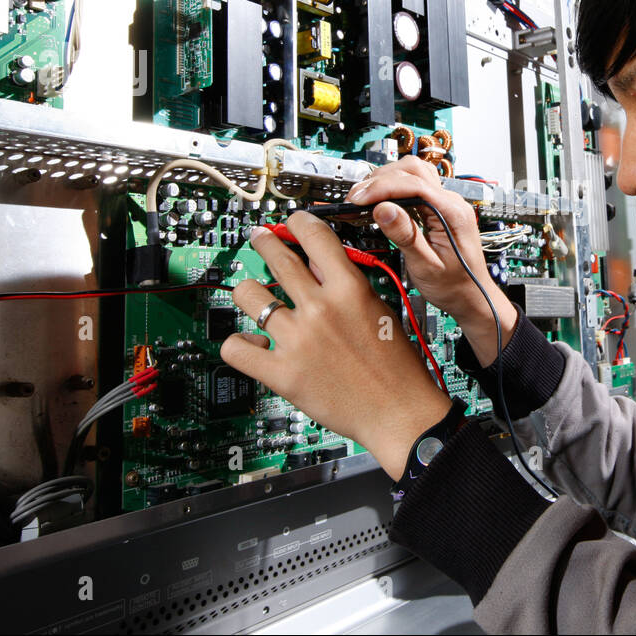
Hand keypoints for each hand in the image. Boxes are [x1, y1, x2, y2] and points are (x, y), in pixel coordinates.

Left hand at [219, 210, 449, 478]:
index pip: (314, 236)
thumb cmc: (397, 366)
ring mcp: (297, 341)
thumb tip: (317, 263)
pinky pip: (237, 348)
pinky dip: (240, 343)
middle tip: (260, 239)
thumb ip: (347, 285)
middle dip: (264, 241)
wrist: (399, 412)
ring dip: (248, 291)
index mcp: (349, 290)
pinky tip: (253, 342)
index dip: (298, 222)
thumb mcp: (380, 310)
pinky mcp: (282, 373)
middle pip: (276, 258)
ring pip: (248, 295)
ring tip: (253, 295)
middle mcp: (319, 310)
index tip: (292, 223)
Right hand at [347, 156, 516, 362]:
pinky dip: (393, 188)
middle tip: (356, 199)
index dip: (382, 188)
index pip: (415, 184)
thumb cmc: (454, 286)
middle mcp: (451, 202)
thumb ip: (406, 236)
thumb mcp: (426, 267)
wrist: (471, 296)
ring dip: (386, 180)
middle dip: (381, 180)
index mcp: (453, 213)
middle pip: (413, 170)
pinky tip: (379, 200)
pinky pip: (414, 187)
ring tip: (364, 198)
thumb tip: (383, 209)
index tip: (359, 199)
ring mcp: (445, 203)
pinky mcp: (437, 208)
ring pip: (413, 173)